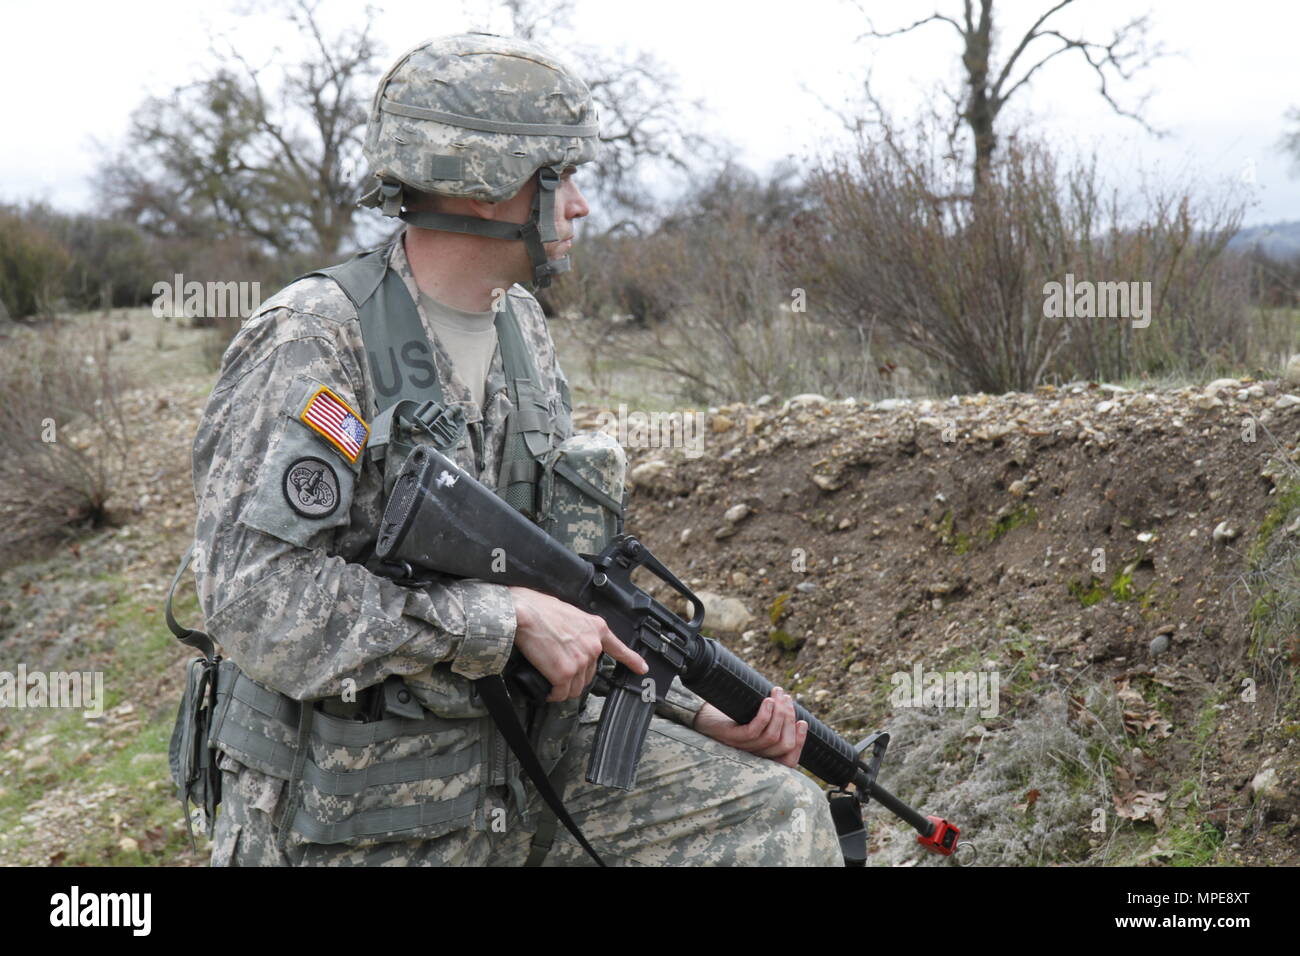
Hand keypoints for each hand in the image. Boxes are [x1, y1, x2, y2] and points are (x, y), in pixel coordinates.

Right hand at [508, 586, 646, 701]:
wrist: (523, 613)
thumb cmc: (537, 609)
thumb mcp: (569, 612)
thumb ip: (578, 629)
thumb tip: (570, 641)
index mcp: (595, 628)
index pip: (618, 648)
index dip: (632, 660)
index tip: (642, 668)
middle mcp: (593, 646)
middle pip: (588, 674)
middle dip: (574, 676)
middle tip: (556, 668)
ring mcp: (581, 661)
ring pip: (574, 687)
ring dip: (562, 688)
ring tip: (548, 678)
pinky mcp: (565, 674)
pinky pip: (560, 693)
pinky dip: (552, 694)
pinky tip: (546, 689)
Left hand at [691, 687, 808, 767]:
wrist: (699, 715)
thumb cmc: (729, 716)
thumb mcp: (752, 720)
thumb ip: (770, 722)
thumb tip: (791, 708)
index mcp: (761, 754)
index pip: (788, 759)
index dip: (800, 742)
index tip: (803, 722)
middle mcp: (753, 755)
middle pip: (783, 745)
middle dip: (789, 719)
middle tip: (787, 698)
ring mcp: (742, 748)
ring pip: (771, 736)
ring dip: (779, 712)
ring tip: (778, 694)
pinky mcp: (731, 738)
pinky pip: (753, 730)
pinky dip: (764, 715)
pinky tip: (767, 701)